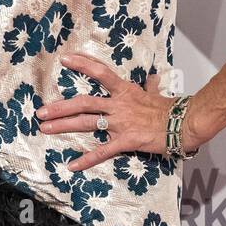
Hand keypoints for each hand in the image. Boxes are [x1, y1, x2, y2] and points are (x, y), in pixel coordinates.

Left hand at [35, 52, 198, 170]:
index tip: (65, 59)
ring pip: (86, 123)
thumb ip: (150, 87)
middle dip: (60, 107)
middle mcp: (119, 105)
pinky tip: (72, 166)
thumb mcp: (157, 94)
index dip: (82, 64)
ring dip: (63, 126)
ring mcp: (121, 123)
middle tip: (41, 112)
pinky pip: (103, 151)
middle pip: (84, 102)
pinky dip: (87, 160)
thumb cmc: (170, 110)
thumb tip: (153, 79)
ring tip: (45, 130)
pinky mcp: (126, 141)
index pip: (100, 72)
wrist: (184, 124)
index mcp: (125, 91)